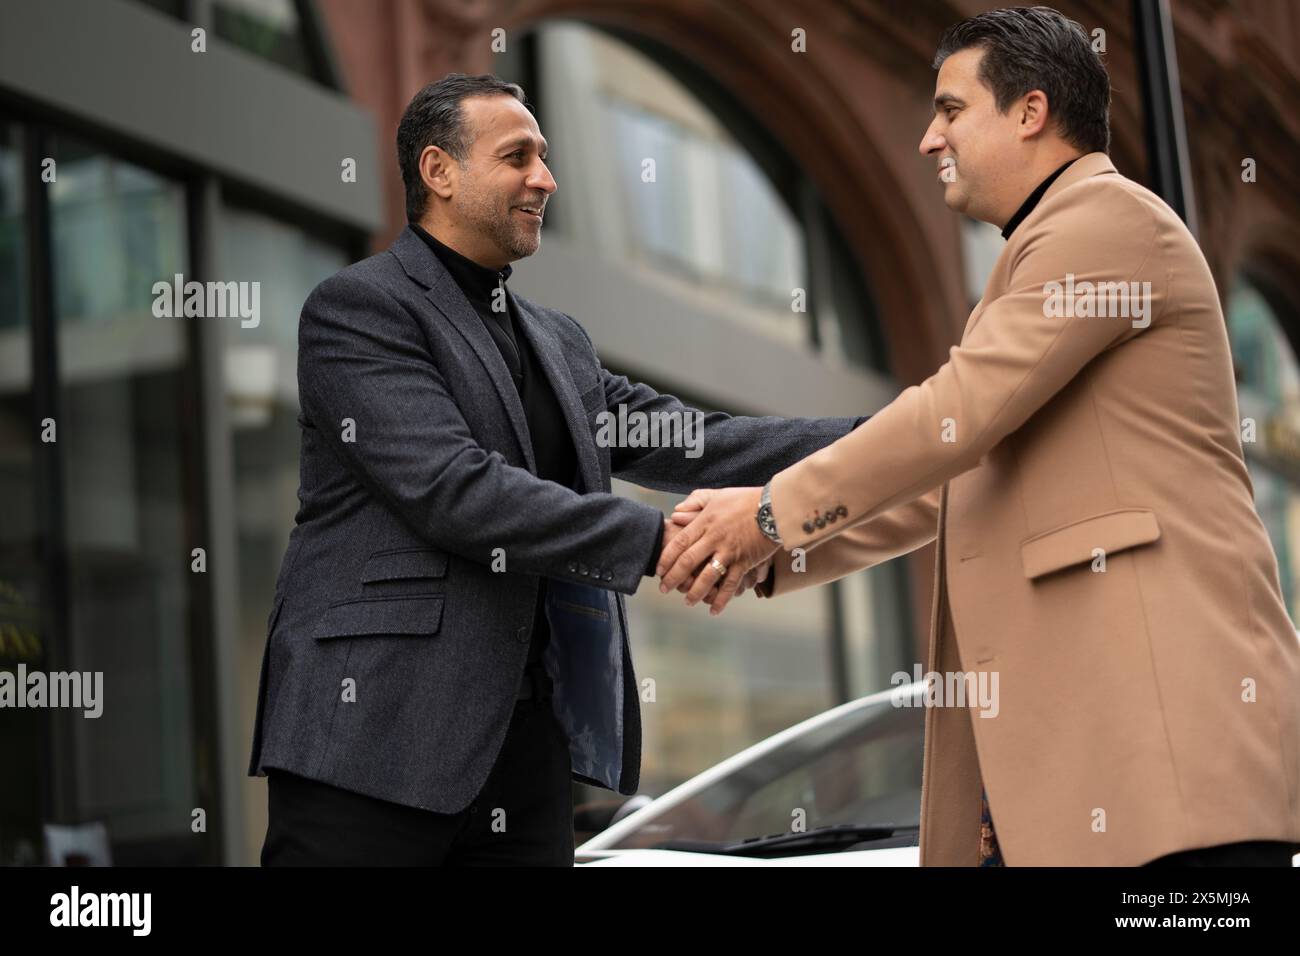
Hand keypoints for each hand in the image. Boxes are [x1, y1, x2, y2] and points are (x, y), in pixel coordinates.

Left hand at [657, 486, 777, 614]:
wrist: (774, 507)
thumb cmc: (745, 499)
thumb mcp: (717, 494)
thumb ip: (695, 501)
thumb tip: (676, 513)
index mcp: (705, 522)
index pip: (679, 543)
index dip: (666, 558)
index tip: (658, 570)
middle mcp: (714, 538)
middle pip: (688, 562)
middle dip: (673, 578)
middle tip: (664, 589)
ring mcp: (729, 551)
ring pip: (707, 577)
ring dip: (695, 592)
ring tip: (687, 601)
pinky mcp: (745, 561)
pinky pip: (730, 584)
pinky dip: (722, 599)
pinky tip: (714, 610)